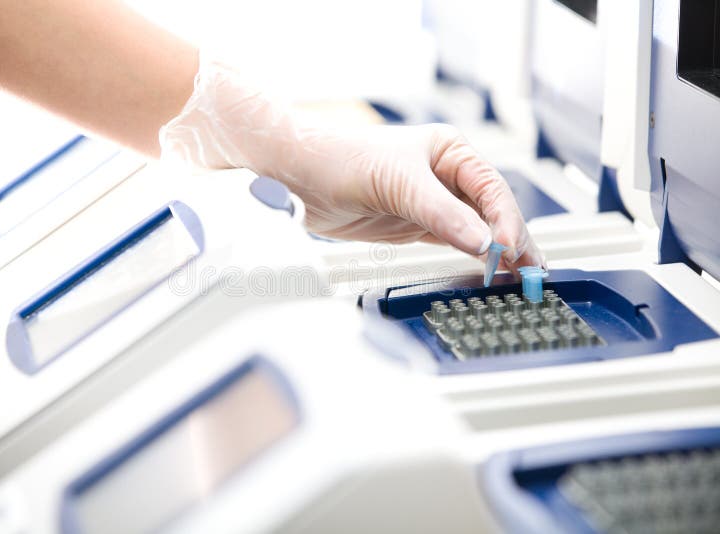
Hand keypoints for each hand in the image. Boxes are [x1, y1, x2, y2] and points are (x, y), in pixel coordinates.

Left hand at [160, 53, 543, 270]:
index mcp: (450, 152)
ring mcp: (431, 203)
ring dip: (497, 254)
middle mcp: (445, 176)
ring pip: (476, 231)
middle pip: (491, 212)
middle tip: (530, 273)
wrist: (298, 177)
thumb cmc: (341, 159)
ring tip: (519, 279)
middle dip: (513, 241)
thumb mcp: (398, 183)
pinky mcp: (415, 226)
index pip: (491, 189)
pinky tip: (486, 274)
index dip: (506, 221)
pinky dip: (471, 259)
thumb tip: (483, 242)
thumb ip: (442, 214)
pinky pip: (452, 244)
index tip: (510, 250)